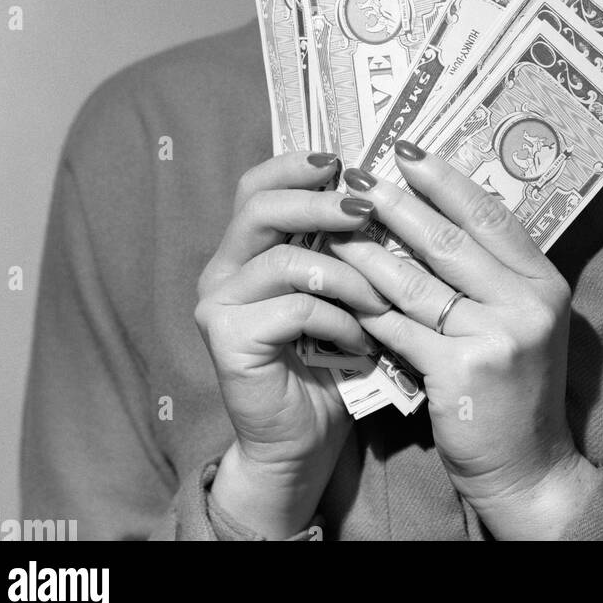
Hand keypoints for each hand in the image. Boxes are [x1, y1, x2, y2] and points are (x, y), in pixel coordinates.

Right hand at [194, 150, 389, 535]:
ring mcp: (218, 304)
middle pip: (262, 208)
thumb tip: (384, 189)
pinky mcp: (226, 340)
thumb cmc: (331, 360)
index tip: (342, 160)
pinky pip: (293, 308)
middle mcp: (222, 269)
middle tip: (368, 211)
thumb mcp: (341, 290)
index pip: (258, 185)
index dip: (295, 165)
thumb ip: (342, 244)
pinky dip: (339, 318)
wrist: (302, 442)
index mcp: (246, 248)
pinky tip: (363, 338)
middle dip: (321, 203)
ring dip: (347, 274)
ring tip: (382, 300)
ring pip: (285, 259)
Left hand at [328, 144, 599, 538]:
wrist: (528, 469)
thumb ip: (493, 273)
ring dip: (370, 252)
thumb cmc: (517, 390)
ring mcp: (496, 337)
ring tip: (336, 229)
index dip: (446, 180)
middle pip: (451, 239)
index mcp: (544, 282)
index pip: (491, 215)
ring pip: (417, 281)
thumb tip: (437, 212)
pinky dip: (369, 309)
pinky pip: (400, 328)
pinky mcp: (460, 372)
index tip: (407, 152)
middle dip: (399, 205)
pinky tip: (342, 290)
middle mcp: (526, 304)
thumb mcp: (522, 321)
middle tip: (360, 178)